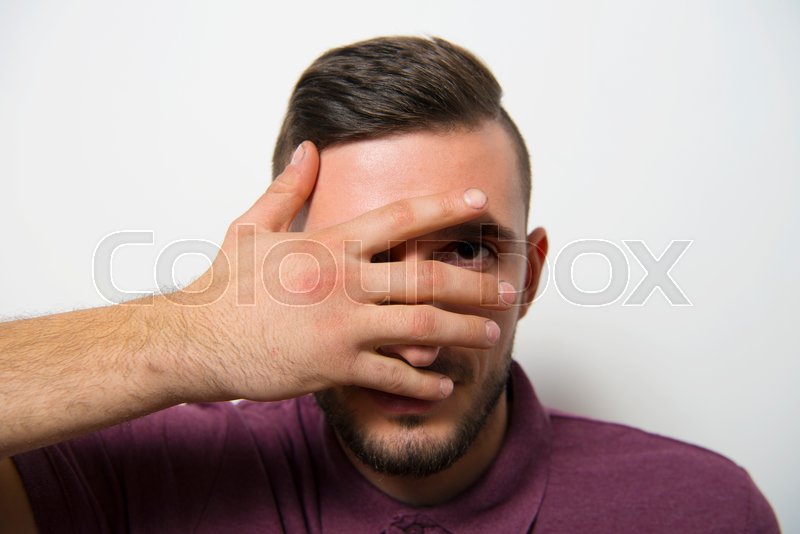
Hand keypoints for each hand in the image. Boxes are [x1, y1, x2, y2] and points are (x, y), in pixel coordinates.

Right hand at [167, 141, 512, 402]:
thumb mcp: (250, 227)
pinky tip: (442, 386)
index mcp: (329, 245)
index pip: (400, 217)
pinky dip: (422, 383)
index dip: (445, 206)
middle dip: (474, 282)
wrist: (192, 340)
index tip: (480, 201)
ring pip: (421, 327)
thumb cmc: (221, 286)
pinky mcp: (333, 366)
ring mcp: (342, 325)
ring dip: (462, 331)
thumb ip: (287, 189)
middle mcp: (344, 282)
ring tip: (489, 336)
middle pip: (426, 277)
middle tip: (507, 286)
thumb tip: (309, 149)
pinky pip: (392, 376)